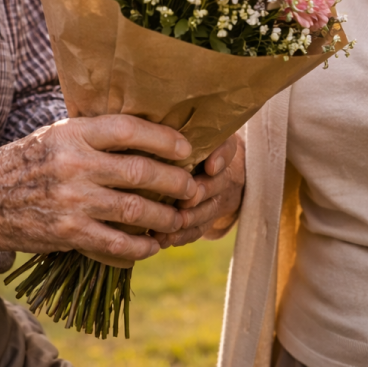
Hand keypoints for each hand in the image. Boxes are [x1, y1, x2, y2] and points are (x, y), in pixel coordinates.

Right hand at [0, 116, 196, 265]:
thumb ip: (94, 133)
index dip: (163, 138)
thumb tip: (144, 129)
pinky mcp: (69, 233)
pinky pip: (116, 243)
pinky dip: (141, 247)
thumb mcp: (57, 134)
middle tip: (191, 187)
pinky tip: (153, 246)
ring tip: (178, 219)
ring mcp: (73, 201)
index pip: (128, 129)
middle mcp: (75, 165)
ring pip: (135, 210)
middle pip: (140, 172)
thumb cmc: (27, 161)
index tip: (186, 148)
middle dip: (175, 182)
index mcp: (73, 133)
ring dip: (165, 217)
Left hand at [155, 133, 244, 247]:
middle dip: (201, 193)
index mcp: (215, 145)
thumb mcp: (176, 133)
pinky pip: (198, 230)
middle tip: (186, 201)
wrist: (194, 170)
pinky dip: (182, 236)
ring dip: (190, 219)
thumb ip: (166, 128)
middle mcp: (219, 171)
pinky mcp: (204, 219)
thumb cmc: (175, 146)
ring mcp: (214, 197)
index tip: (211, 167)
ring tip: (170, 224)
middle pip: (217, 184)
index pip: (226, 148)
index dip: (220, 158)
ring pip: (208, 210)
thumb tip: (141, 127)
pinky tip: (164, 239)